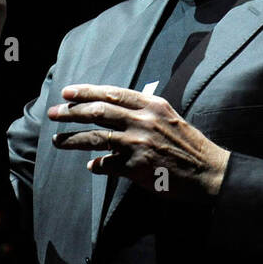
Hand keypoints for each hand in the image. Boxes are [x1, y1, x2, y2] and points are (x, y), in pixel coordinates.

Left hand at [49, 84, 229, 202]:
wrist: (209, 171)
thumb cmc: (189, 145)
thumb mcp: (168, 118)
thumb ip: (143, 112)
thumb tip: (115, 114)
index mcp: (152, 105)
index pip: (113, 93)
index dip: (87, 91)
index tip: (67, 92)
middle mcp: (144, 121)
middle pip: (99, 112)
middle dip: (71, 112)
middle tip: (54, 113)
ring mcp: (139, 144)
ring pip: (96, 138)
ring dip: (73, 139)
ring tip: (57, 140)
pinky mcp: (137, 167)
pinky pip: (107, 164)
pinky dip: (96, 165)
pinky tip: (91, 167)